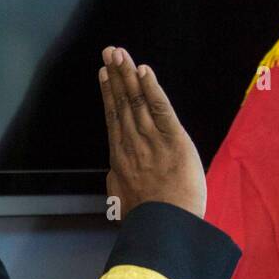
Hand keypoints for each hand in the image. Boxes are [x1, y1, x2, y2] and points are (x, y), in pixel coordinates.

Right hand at [99, 46, 206, 218]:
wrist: (165, 227)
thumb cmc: (146, 220)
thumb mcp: (122, 202)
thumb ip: (117, 184)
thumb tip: (113, 176)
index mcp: (121, 158)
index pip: (114, 118)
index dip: (108, 94)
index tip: (103, 75)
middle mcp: (133, 144)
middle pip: (123, 103)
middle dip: (116, 75)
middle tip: (109, 51)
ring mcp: (153, 140)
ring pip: (138, 101)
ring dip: (129, 75)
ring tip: (121, 54)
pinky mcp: (175, 140)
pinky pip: (162, 109)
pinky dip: (152, 89)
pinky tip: (144, 71)